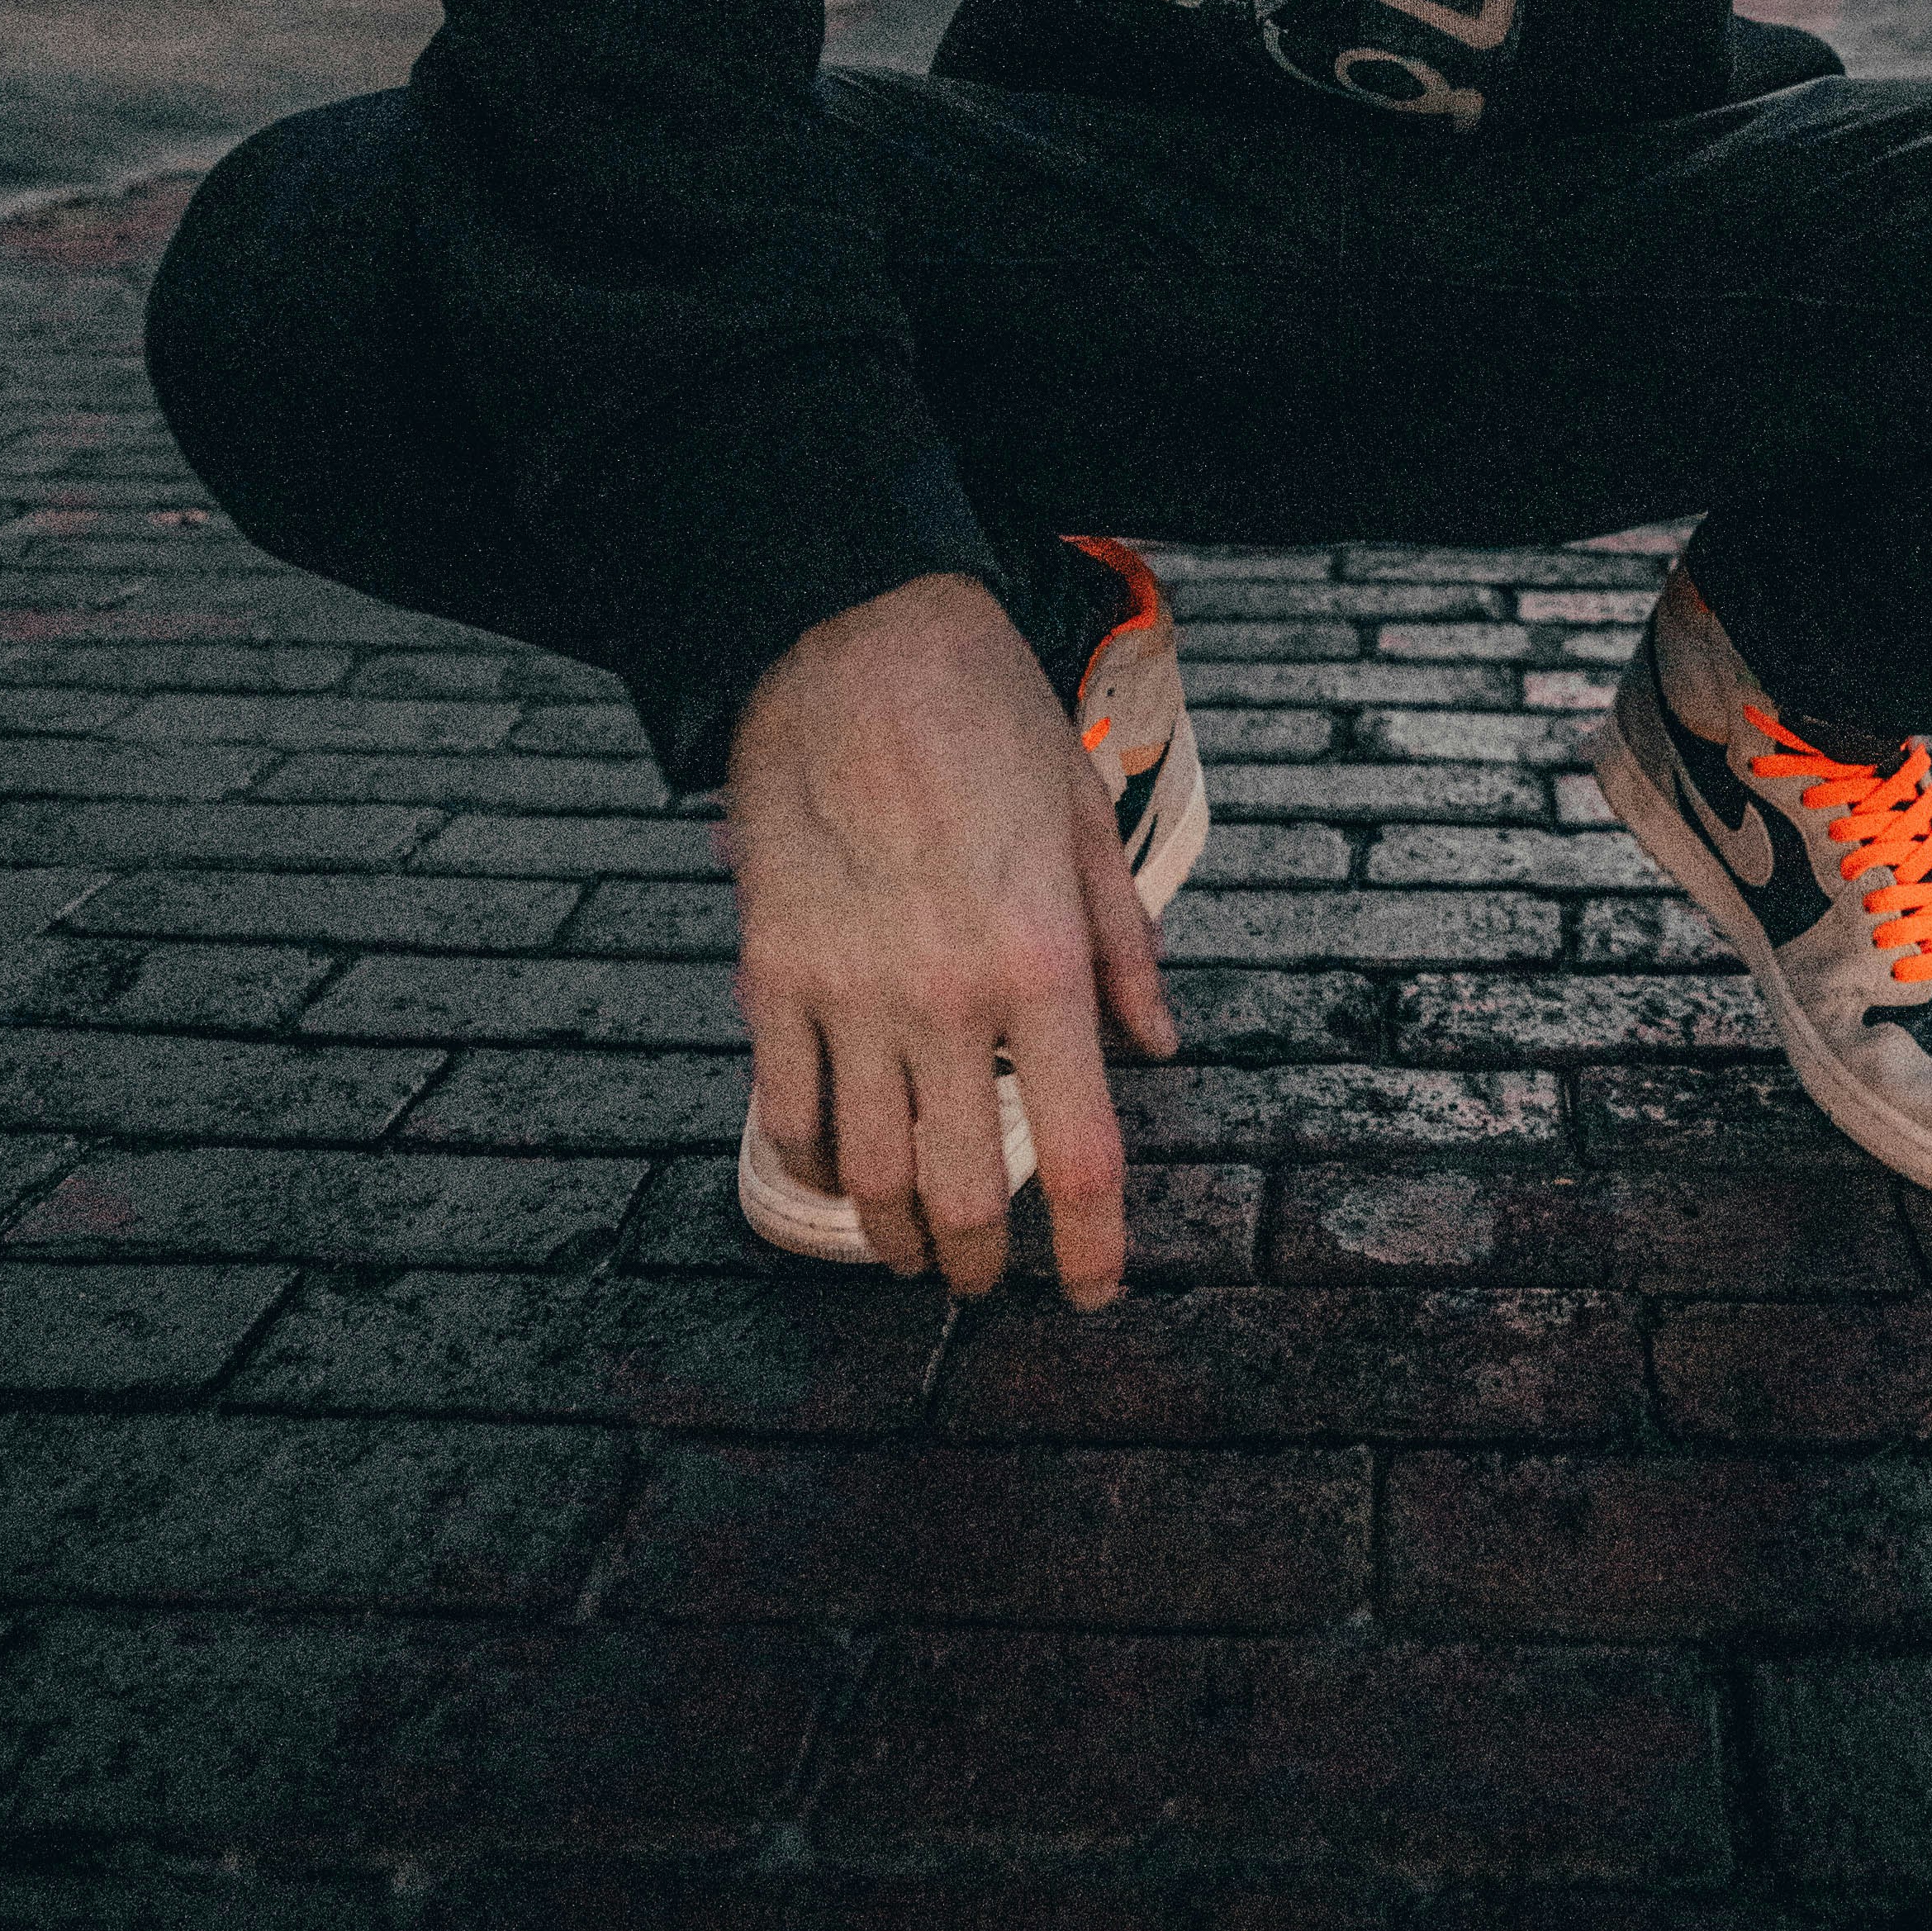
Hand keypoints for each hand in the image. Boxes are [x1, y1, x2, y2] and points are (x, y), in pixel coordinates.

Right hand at [723, 567, 1178, 1307]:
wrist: (855, 640)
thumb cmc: (988, 717)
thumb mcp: (1086, 823)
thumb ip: (1126, 948)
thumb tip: (1159, 1048)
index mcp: (1042, 963)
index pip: (1077, 1153)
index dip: (1092, 1246)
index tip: (1097, 1291)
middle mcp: (946, 998)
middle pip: (963, 1191)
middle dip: (983, 1263)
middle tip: (992, 1280)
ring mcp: (849, 993)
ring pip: (867, 1175)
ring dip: (895, 1237)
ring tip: (914, 1252)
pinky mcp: (772, 974)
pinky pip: (786, 1111)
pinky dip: (809, 1167)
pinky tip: (830, 1177)